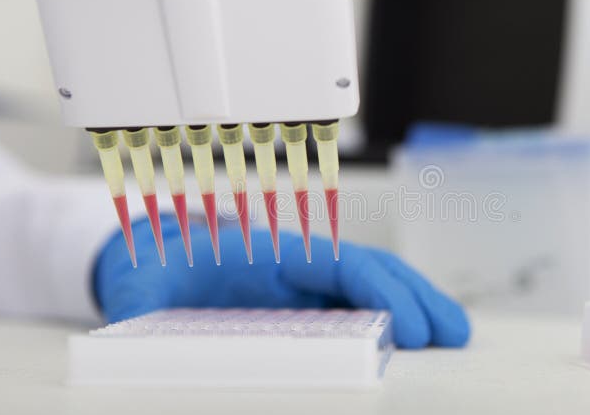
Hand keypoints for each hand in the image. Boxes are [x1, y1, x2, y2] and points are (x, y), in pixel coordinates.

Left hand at [94, 214, 469, 348]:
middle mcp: (298, 265)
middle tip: (452, 333)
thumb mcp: (141, 284)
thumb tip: (136, 325)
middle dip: (415, 296)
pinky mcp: (308, 301)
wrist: (163, 262)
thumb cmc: (160, 267)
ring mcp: (307, 283)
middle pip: (370, 271)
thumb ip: (139, 303)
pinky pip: (360, 305)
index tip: (407, 322)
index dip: (377, 288)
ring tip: (452, 333)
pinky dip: (394, 317)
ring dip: (416, 305)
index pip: (336, 263)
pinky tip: (416, 336)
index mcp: (269, 253)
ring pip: (374, 287)